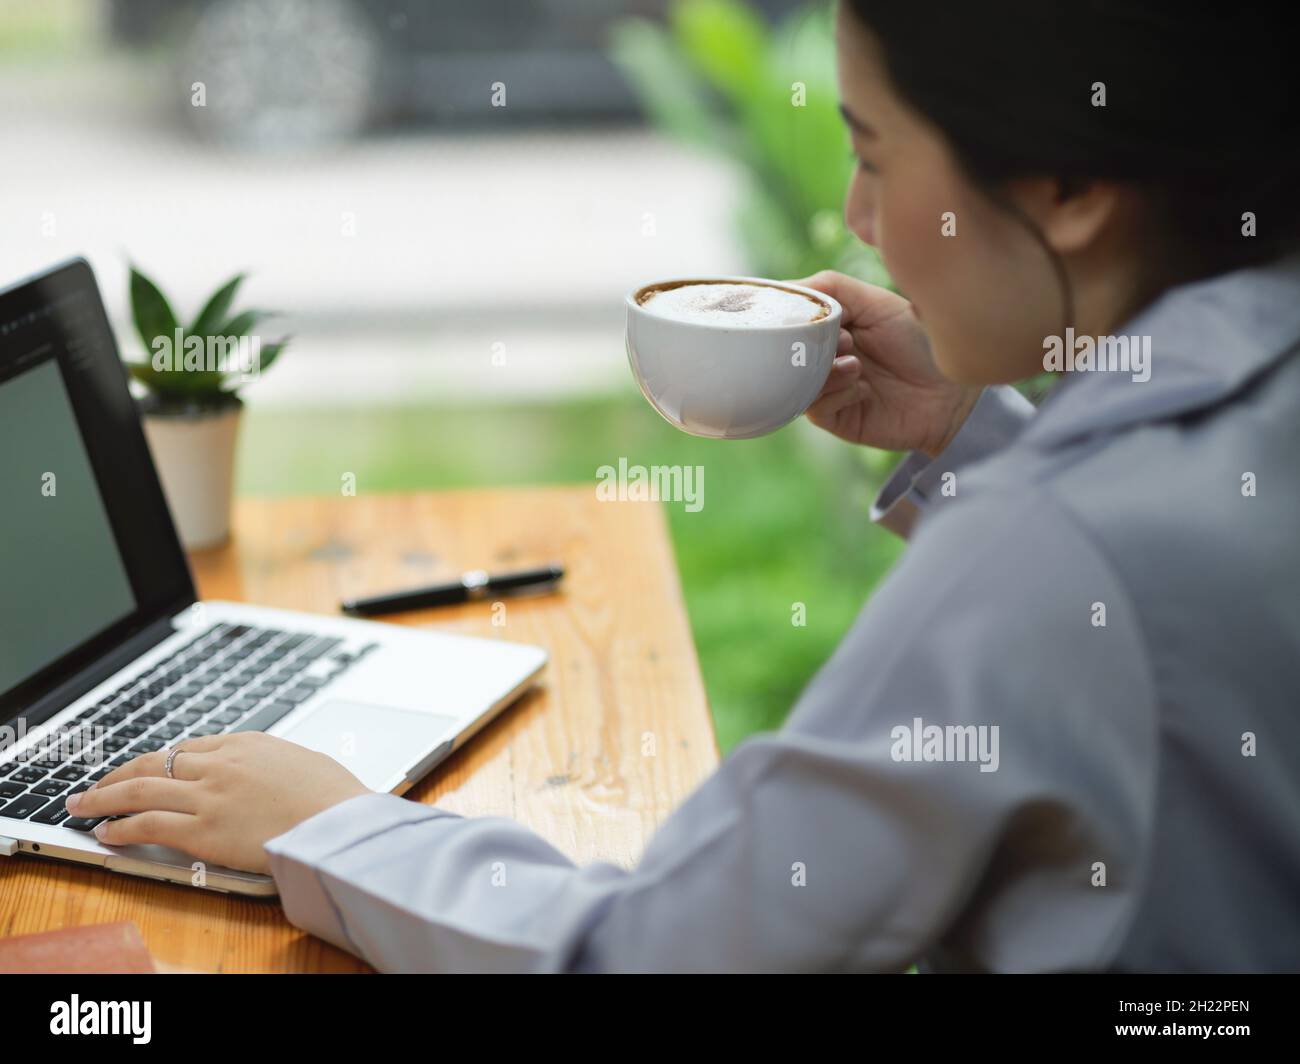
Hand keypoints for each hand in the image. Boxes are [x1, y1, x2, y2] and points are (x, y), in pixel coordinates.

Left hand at [64, 732, 371, 873]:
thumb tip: (271, 770)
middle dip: (117, 774)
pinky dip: (122, 828)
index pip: (188, 748)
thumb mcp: (303, 761)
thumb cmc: (334, 796)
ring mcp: (208, 796)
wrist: (340, 821)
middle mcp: (220, 764)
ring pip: (140, 790)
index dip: (159, 762)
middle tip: (95, 784)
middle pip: (153, 763)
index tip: (145, 770)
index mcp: (246, 743)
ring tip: (81, 805)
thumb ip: (274, 763)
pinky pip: (149, 825)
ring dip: (104, 798)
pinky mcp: (203, 831)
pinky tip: (106, 832)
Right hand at [796, 271, 979, 457]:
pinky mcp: (837, 418)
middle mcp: (822, 358)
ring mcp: (828, 389)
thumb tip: (789, 287)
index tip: (802, 312)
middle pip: (785, 351)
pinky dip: (835, 394)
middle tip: (843, 340)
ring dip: (822, 370)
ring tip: (855, 364)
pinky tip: (862, 388)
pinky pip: (815, 408)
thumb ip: (833, 288)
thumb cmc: (920, 341)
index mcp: (828, 327)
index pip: (789, 319)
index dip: (790, 314)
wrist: (951, 390)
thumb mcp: (876, 302)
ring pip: (795, 381)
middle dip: (808, 343)